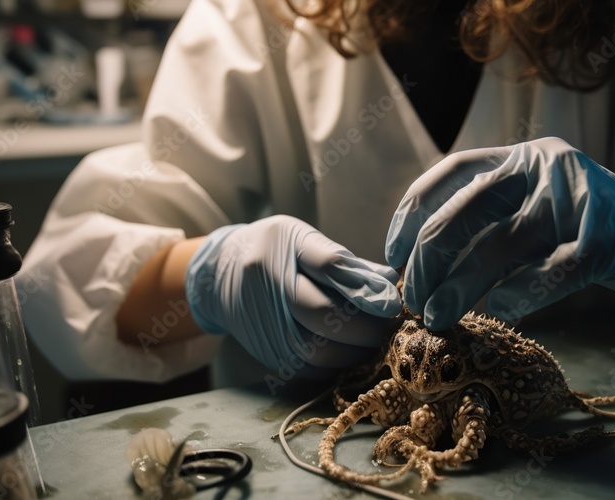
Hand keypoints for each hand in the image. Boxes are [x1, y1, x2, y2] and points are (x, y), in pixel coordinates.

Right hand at [187, 215, 401, 376]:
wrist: (220, 274)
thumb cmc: (272, 250)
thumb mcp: (303, 240)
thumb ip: (345, 262)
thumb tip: (389, 284)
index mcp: (279, 251)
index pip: (328, 268)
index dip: (365, 287)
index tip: (393, 302)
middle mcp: (265, 290)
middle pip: (322, 314)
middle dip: (364, 325)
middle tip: (388, 325)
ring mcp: (263, 327)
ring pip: (317, 350)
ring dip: (355, 350)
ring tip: (374, 340)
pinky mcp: (268, 355)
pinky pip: (310, 369)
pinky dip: (337, 365)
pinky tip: (351, 352)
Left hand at [385, 137, 614, 328]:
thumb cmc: (592, 232)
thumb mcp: (540, 210)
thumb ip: (493, 222)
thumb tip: (422, 268)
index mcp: (521, 155)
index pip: (450, 173)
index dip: (411, 214)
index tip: (391, 258)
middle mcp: (544, 165)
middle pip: (464, 213)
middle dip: (427, 262)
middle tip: (413, 300)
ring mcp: (575, 198)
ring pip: (497, 248)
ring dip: (459, 290)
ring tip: (438, 318)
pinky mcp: (604, 238)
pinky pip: (545, 276)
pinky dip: (515, 299)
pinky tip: (499, 315)